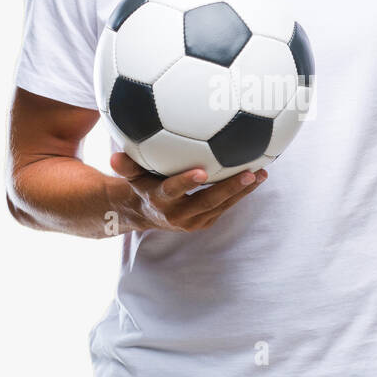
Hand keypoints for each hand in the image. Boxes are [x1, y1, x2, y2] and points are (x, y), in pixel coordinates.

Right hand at [109, 152, 266, 231]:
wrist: (147, 215)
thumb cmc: (141, 184)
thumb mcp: (131, 176)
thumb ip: (126, 165)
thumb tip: (115, 154)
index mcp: (161, 200)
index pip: (174, 190)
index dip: (186, 182)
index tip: (201, 171)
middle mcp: (179, 214)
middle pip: (208, 201)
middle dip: (230, 188)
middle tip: (250, 172)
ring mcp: (195, 220)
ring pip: (222, 205)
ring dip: (243, 190)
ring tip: (261, 172)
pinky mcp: (206, 221)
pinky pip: (226, 206)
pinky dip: (241, 192)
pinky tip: (258, 175)